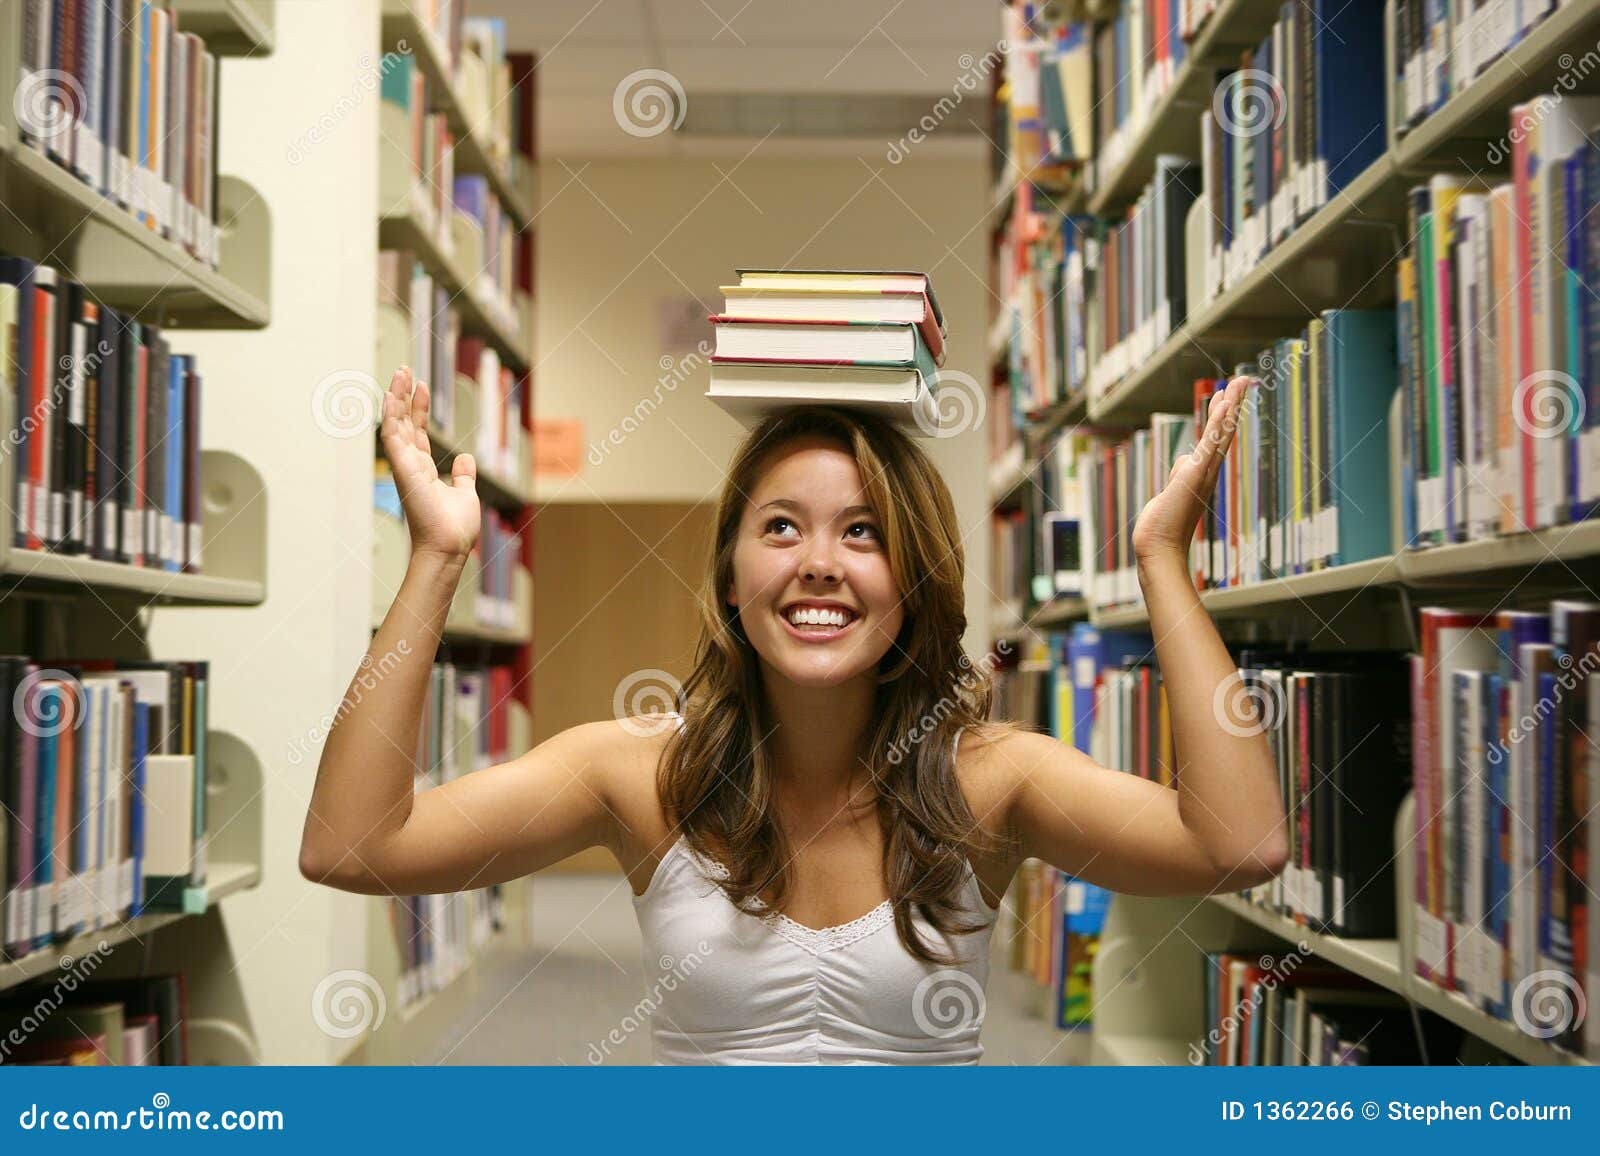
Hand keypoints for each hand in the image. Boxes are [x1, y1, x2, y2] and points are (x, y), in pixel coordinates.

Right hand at [379, 366, 479, 561]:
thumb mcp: (465, 495)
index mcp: (423, 470)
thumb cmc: (454, 529)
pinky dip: (391, 415)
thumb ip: (464, 476)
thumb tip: (467, 459)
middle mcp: (411, 465)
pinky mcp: (402, 469)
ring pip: (396, 424)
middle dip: (404, 395)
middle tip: (406, 369)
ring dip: (397, 397)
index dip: (418, 408)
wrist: (449, 546)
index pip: (417, 431)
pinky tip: (391, 394)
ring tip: (401, 372)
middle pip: (404, 422)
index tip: (421, 386)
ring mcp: (405, 466)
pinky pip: (392, 436)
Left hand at [1131, 374, 1248, 564]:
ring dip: (1229, 407)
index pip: (1215, 438)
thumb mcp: (1171, 490)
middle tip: (1242, 379)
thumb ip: (1180, 473)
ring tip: (1237, 383)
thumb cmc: (1164, 523)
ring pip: (1220, 433)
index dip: (1222, 415)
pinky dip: (1217, 423)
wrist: (1160, 547)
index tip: (1226, 394)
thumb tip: (1184, 459)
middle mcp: (1208, 471)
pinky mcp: (1195, 474)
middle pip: (1224, 431)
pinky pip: (1209, 444)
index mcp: (1202, 473)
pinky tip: (1223, 404)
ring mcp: (1204, 472)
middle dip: (1233, 404)